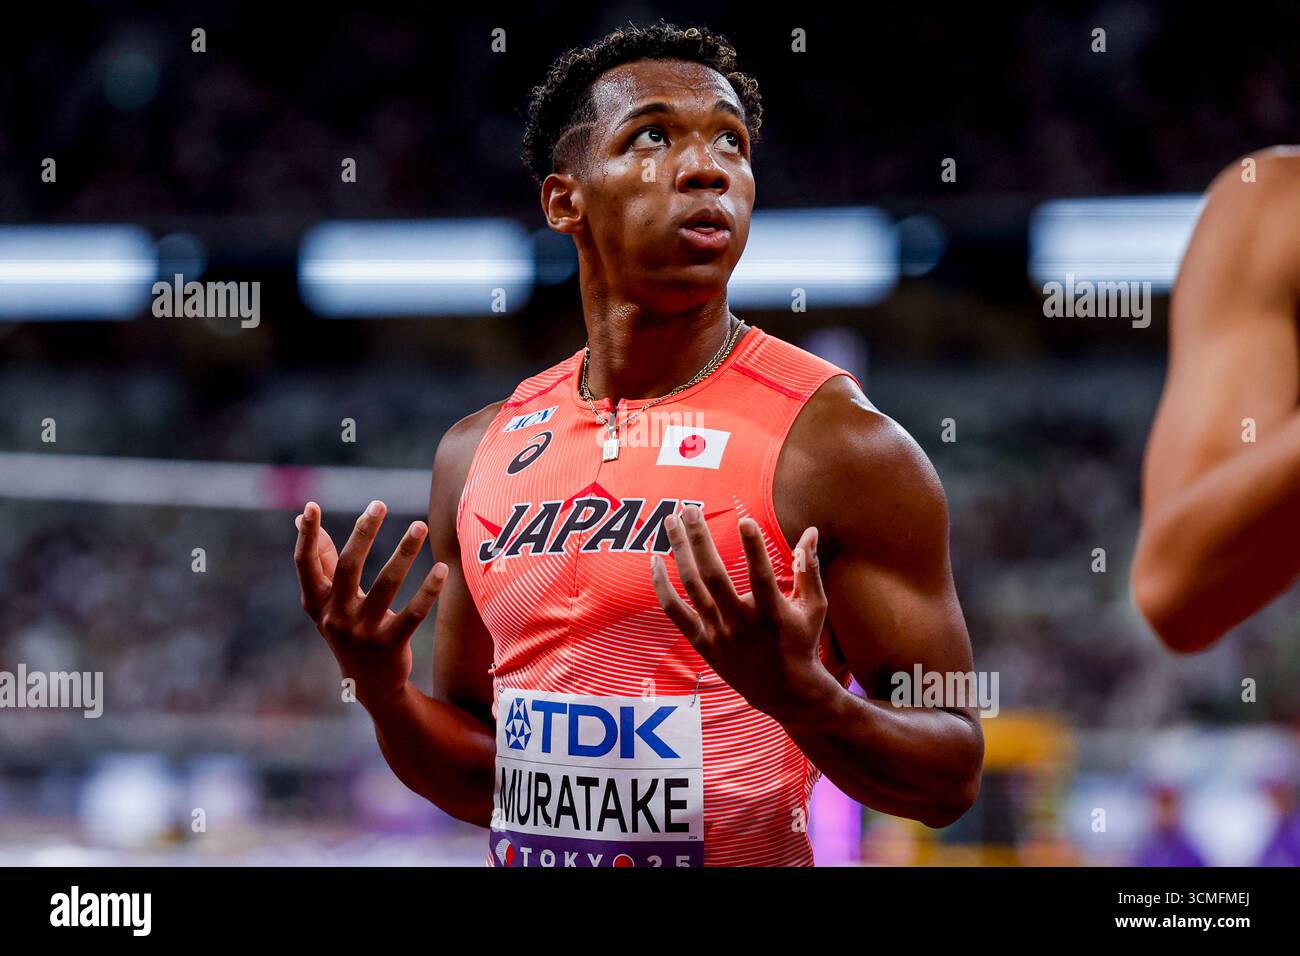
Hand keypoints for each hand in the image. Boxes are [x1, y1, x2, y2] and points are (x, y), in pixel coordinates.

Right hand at [293, 499, 447, 708]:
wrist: (370, 684)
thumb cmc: (349, 629)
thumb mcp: (329, 601)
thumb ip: (320, 561)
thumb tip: (301, 517)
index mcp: (317, 603)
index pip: (306, 564)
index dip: (306, 536)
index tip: (310, 506)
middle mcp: (336, 617)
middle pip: (348, 567)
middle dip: (362, 532)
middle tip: (379, 504)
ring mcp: (363, 633)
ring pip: (386, 585)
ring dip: (404, 552)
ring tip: (419, 526)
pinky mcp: (390, 645)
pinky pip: (413, 613)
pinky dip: (428, 590)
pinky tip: (442, 568)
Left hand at [649, 504, 835, 720]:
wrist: (784, 692)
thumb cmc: (802, 642)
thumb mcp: (814, 607)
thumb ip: (808, 568)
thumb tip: (810, 530)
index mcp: (773, 614)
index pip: (760, 577)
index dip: (754, 549)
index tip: (745, 520)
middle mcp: (741, 625)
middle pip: (714, 577)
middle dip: (699, 539)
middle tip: (690, 509)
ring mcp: (718, 634)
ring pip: (691, 586)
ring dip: (678, 550)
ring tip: (670, 520)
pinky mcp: (702, 643)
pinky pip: (674, 609)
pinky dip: (661, 584)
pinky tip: (656, 559)